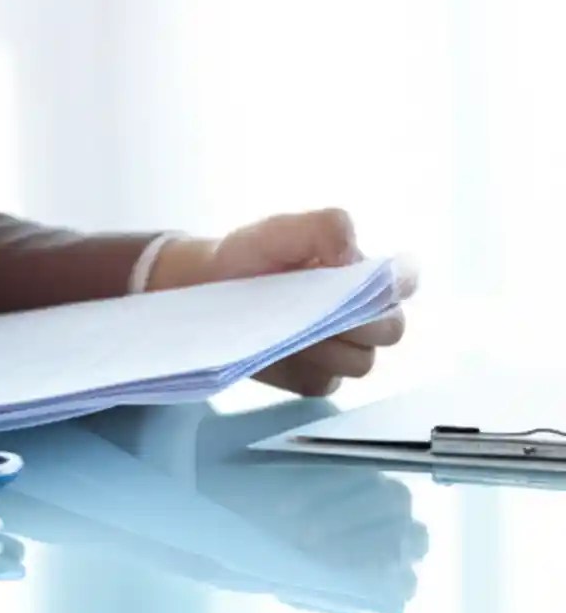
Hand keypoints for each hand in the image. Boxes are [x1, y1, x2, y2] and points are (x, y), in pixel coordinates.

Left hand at [147, 208, 416, 395]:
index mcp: (365, 273)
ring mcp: (342, 350)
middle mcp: (364, 313)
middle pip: (390, 331)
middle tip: (307, 310)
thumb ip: (324, 227)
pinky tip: (275, 351)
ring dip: (326, 350)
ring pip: (361, 363)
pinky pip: (325, 385)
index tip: (343, 284)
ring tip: (284, 328)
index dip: (384, 288)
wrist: (209, 288)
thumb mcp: (281, 230)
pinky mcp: (315, 377)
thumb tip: (351, 255)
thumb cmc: (251, 255)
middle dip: (354, 323)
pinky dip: (302, 371)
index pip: (404, 283)